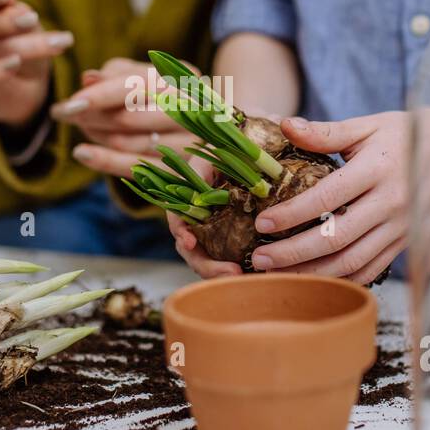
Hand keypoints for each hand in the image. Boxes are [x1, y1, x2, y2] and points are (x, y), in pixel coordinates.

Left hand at [54, 57, 195, 176]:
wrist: (192, 122)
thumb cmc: (158, 91)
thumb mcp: (139, 74)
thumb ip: (115, 75)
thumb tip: (88, 79)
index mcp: (184, 79)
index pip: (136, 86)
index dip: (100, 95)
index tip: (70, 102)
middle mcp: (193, 112)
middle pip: (130, 118)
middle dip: (91, 116)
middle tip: (64, 112)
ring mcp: (188, 144)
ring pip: (129, 143)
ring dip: (96, 135)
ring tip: (79, 124)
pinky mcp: (179, 171)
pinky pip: (135, 168)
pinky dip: (104, 161)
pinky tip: (81, 152)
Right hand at [166, 154, 243, 278]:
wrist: (246, 153)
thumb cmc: (225, 152)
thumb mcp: (212, 155)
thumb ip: (202, 171)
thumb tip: (197, 197)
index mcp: (187, 203)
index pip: (177, 222)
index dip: (181, 233)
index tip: (190, 242)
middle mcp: (196, 223)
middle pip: (192, 252)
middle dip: (207, 267)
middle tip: (231, 273)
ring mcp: (212, 236)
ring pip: (209, 262)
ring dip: (221, 274)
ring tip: (242, 277)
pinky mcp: (231, 243)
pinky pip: (228, 262)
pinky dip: (236, 272)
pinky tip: (252, 275)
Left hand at [247, 105, 429, 282]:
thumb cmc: (406, 133)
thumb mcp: (367, 125)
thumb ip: (325, 132)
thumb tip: (284, 125)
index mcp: (378, 169)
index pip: (326, 198)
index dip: (291, 214)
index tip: (261, 225)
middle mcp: (393, 203)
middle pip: (337, 239)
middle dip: (293, 254)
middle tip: (259, 260)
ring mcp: (406, 228)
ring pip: (354, 263)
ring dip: (312, 274)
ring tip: (279, 276)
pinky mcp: (414, 244)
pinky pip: (374, 270)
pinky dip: (343, 281)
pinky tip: (316, 281)